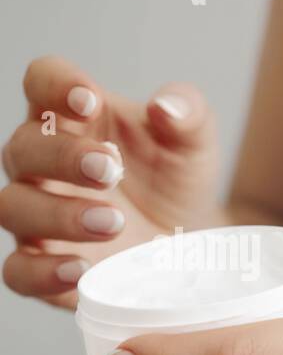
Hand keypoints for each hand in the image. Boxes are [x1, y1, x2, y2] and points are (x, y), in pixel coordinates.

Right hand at [1, 56, 222, 308]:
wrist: (191, 244)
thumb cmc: (175, 181)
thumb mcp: (193, 143)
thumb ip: (186, 113)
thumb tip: (167, 105)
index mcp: (73, 119)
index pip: (42, 82)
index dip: (56, 84)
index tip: (89, 99)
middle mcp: (44, 165)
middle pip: (23, 149)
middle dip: (63, 158)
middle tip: (110, 170)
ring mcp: (38, 216)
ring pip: (14, 207)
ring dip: (58, 214)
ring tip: (112, 222)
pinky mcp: (45, 264)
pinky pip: (19, 271)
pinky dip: (42, 272)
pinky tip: (79, 271)